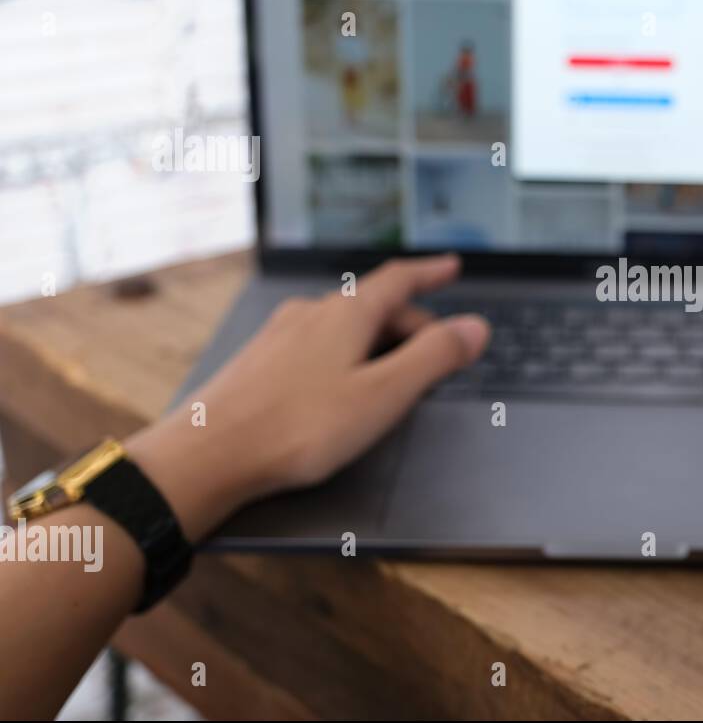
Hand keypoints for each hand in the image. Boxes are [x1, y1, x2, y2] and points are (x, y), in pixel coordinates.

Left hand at [124, 255, 489, 541]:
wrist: (206, 456)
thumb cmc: (297, 428)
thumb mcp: (383, 395)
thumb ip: (434, 358)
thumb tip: (475, 327)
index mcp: (346, 313)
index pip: (398, 280)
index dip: (430, 273)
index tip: (451, 266)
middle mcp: (311, 313)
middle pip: (374, 308)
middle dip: (412, 328)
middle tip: (437, 360)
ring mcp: (280, 336)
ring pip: (344, 329)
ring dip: (378, 346)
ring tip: (393, 381)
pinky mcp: (259, 364)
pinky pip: (317, 348)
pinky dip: (346, 359)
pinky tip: (342, 392)